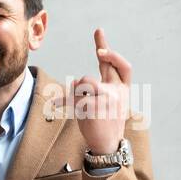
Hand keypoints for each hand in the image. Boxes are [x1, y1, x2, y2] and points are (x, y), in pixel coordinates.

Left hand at [71, 28, 131, 154]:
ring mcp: (107, 98)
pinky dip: (63, 101)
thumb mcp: (107, 103)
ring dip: (76, 90)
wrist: (107, 144)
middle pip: (104, 66)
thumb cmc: (104, 123)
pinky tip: (57, 105)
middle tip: (91, 57)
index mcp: (122, 90)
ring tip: (77, 104)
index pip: (122, 66)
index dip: (112, 52)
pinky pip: (74, 96)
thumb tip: (78, 80)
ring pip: (84, 81)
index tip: (99, 36)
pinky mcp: (94, 107)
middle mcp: (118, 91)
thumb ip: (96, 88)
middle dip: (97, 57)